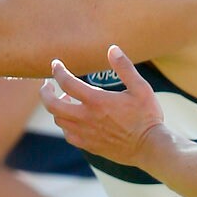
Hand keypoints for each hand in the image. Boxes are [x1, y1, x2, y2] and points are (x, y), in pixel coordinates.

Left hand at [40, 45, 164, 165]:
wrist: (150, 147)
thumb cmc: (147, 116)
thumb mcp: (140, 88)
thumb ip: (124, 67)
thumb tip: (112, 49)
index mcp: (96, 100)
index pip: (66, 82)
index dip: (58, 71)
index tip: (56, 64)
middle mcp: (86, 118)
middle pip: (52, 105)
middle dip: (45, 92)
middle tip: (48, 85)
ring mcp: (85, 133)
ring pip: (59, 120)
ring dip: (57, 107)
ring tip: (66, 99)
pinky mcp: (89, 145)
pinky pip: (68, 135)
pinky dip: (65, 124)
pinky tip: (73, 119)